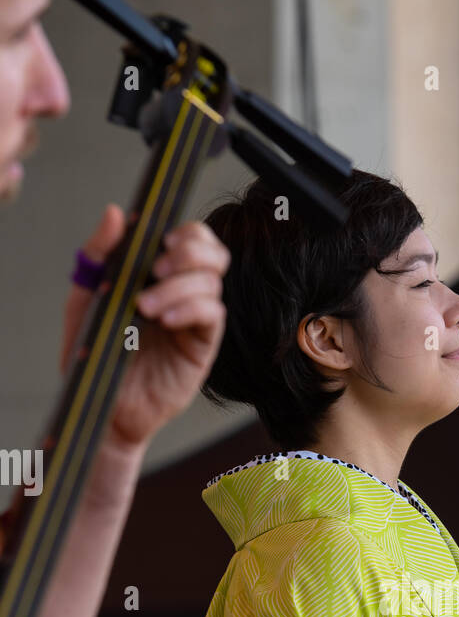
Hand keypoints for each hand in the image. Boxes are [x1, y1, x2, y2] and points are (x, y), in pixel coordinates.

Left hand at [61, 204, 229, 447]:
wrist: (100, 403)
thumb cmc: (94, 353)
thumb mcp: (86, 297)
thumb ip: (100, 255)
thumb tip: (117, 213)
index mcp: (157, 276)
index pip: (192, 239)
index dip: (187, 234)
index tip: (162, 241)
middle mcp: (182, 294)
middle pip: (214, 255)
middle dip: (190, 252)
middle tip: (157, 270)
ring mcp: (194, 320)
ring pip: (212, 283)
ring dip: (179, 287)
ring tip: (145, 308)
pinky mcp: (202, 346)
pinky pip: (212, 315)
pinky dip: (190, 309)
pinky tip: (165, 321)